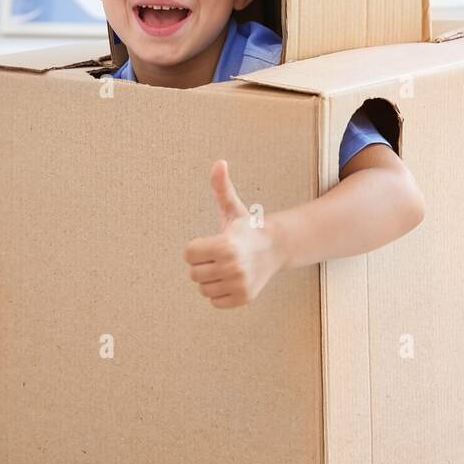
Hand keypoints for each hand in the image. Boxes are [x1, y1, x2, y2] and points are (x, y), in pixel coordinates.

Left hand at [183, 159, 283, 308]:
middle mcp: (233, 266)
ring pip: (203, 289)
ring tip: (226, 267)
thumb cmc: (247, 229)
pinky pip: (214, 301)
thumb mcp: (232, 209)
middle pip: (193, 273)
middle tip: (220, 255)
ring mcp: (239, 284)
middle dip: (203, 264)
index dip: (197, 247)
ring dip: (211, 279)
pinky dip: (219, 292)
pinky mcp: (243, 298)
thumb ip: (221, 187)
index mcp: (225, 245)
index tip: (212, 242)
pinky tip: (231, 279)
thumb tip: (219, 162)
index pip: (188, 254)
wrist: (275, 248)